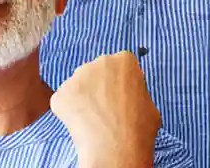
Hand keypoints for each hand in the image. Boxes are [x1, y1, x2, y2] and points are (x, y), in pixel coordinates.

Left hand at [50, 51, 160, 167]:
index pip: (120, 64)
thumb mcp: (150, 104)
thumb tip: (127, 95)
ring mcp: (75, 77)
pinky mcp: (60, 93)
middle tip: (106, 108)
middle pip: (96, 72)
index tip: (121, 94)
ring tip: (94, 119)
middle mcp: (97, 62)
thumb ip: (135, 91)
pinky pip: (65, 101)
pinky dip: (70, 111)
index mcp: (124, 61)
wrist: (116, 147)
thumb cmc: (139, 128)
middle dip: (99, 86)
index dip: (120, 81)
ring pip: (78, 85)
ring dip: (83, 98)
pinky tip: (82, 124)